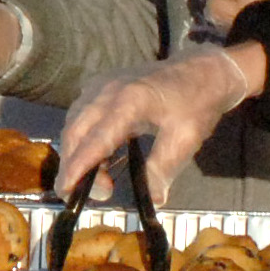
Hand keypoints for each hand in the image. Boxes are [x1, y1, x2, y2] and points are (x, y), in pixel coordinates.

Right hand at [53, 44, 265, 205]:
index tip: (67, 193)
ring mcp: (100, 84)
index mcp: (129, 102)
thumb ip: (164, 167)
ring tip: (98, 178)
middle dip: (72, 166)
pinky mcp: (100, 85)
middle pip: (75, 132)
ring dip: (76, 153)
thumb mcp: (186, 138)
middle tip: (85, 194)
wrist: (202, 70)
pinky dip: (80, 137)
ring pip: (73, 123)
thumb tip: (152, 199)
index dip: (78, 168)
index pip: (94, 141)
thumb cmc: (197, 103)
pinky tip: (95, 155)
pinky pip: (79, 113)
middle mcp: (107, 90)